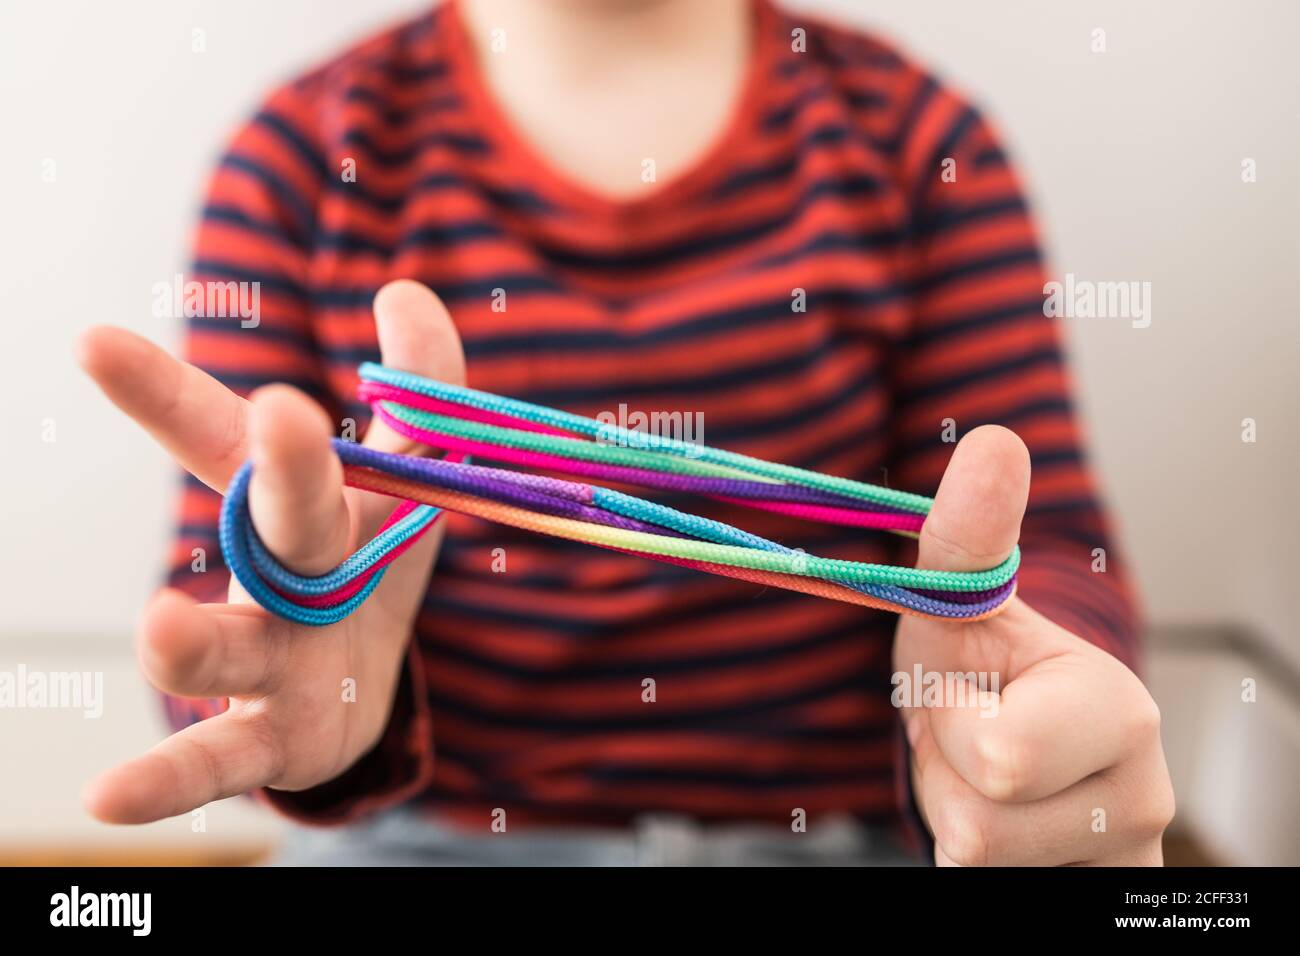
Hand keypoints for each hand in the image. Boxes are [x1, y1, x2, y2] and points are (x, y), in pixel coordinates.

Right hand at [76, 281, 464, 822]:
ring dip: (195, 637)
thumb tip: (401, 292)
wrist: (358, 685)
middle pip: (282, 517)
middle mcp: (275, 570)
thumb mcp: (413, 474)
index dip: (172, 389)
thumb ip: (420, 387)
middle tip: (284, 413)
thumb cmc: (367, 560)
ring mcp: (268, 654)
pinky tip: (102, 798)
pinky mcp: (275, 733)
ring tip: (160, 627)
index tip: (93, 342)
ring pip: (231, 642)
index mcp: (302, 501)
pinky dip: (166, 777)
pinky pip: (219, 758)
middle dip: (286, 468)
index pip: (238, 432)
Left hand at [893, 426, 1174, 864]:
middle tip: (963, 736)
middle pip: (980, 825)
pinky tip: (993, 818)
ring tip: (976, 774)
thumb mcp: (963, 608)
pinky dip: (970, 853)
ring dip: (952, 812)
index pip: (999, 758)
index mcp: (1119, 713)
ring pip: (975, 861)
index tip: (965, 694)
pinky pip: (985, 887)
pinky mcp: (1094, 893)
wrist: (1013, 745)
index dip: (949, 722)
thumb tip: (994, 441)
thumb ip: (969, 537)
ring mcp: (1125, 860)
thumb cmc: (987, 671)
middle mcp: (1144, 800)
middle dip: (946, 774)